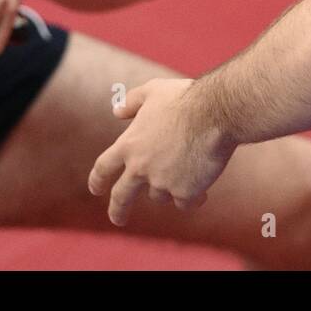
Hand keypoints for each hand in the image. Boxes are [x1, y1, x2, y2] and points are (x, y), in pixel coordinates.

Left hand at [87, 78, 236, 226]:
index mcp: (129, 144)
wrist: (214, 113)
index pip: (104, 167)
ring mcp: (162, 183)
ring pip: (161, 195)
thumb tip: (117, 111)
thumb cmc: (184, 98)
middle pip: (121, 196)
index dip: (97, 179)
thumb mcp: (152, 91)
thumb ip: (132, 101)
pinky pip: (186, 202)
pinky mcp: (184, 192)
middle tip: (118, 219)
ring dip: (171, 187)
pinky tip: (203, 188)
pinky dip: (193, 197)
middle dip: (118, 210)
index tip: (95, 189)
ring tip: (188, 167)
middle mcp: (140, 167)